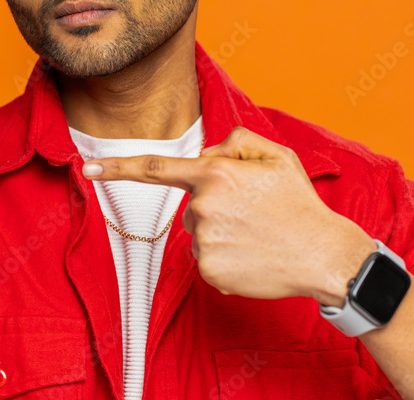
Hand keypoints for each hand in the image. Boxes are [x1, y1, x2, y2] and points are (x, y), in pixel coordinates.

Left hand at [80, 126, 374, 301]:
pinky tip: (253, 256)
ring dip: (222, 232)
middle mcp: (202, 207)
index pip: (155, 169)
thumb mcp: (277, 156)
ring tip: (258, 235)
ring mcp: (204, 242)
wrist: (326, 256)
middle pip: (192, 204)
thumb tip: (205, 155)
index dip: (117, 168)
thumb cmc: (300, 205)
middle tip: (255, 213)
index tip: (88, 169)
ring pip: (199, 232)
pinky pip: (206, 258)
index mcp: (215, 174)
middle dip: (215, 205)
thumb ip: (235, 142)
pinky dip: (226, 257)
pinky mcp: (209, 271)